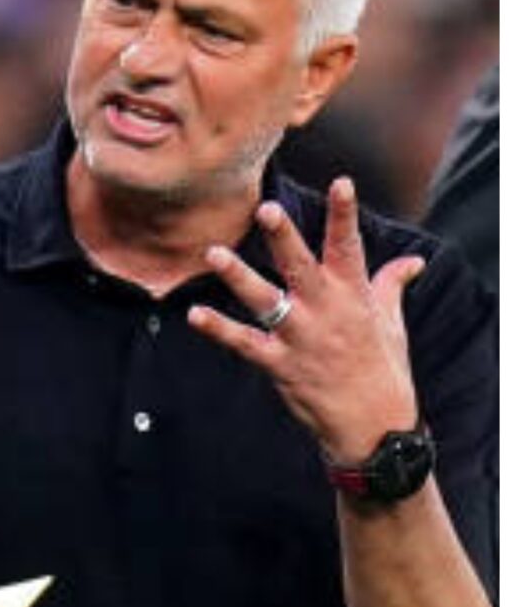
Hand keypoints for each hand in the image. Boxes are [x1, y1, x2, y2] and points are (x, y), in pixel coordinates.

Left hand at [188, 178, 423, 462]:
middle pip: (302, 266)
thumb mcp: (392, 322)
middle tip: (265, 208)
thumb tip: (413, 261)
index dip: (345, 214)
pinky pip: (244, 343)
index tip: (342, 182)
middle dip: (284, 237)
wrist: (373, 424)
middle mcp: (326, 311)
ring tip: (213, 254)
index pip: (350, 246)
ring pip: (266, 300)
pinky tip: (194, 314)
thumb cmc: (382, 367)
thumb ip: (391, 285)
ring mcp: (301, 338)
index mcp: (354, 295)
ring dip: (238, 277)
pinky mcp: (279, 365)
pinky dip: (219, 329)